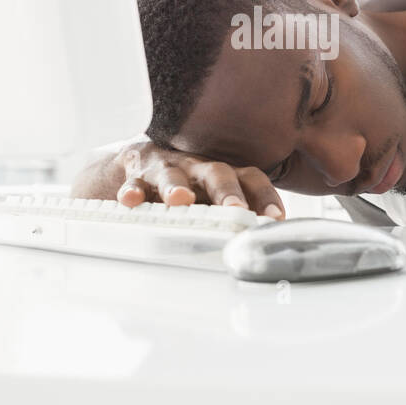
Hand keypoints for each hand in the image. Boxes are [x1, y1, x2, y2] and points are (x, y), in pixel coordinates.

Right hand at [87, 142, 285, 218]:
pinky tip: (130, 200)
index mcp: (221, 174)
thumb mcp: (213, 196)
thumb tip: (265, 243)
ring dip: (177, 186)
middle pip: (216, 173)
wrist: (138, 161)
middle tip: (235, 208)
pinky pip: (133, 183)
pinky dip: (132, 191)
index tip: (275, 217)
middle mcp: (197, 168)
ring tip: (180, 200)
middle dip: (226, 191)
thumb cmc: (187, 184)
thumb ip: (236, 215)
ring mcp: (166, 169)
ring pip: (172, 174)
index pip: (250, 178)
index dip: (265, 195)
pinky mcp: (136, 174)